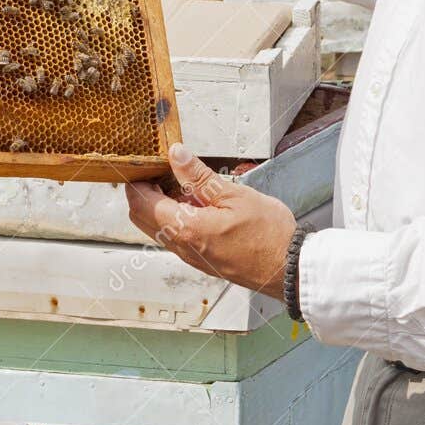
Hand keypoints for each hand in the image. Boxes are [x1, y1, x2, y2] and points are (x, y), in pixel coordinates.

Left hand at [126, 144, 297, 298]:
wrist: (288, 269)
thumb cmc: (268, 234)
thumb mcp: (235, 195)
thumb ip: (199, 176)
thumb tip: (176, 155)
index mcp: (186, 229)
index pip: (142, 203)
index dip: (136, 181)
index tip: (144, 163)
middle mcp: (182, 247)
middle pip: (142, 218)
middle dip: (142, 192)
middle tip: (158, 169)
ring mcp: (190, 256)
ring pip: (157, 229)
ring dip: (159, 205)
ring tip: (181, 182)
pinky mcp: (201, 260)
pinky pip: (175, 237)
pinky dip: (174, 218)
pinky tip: (196, 203)